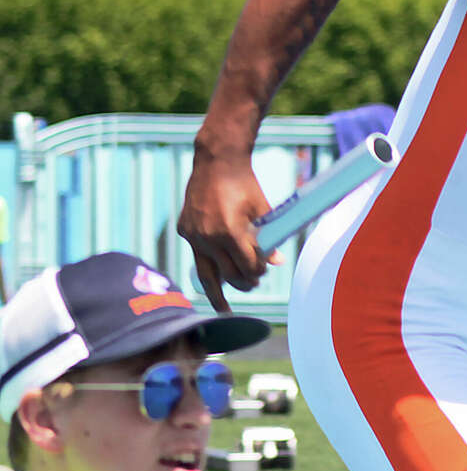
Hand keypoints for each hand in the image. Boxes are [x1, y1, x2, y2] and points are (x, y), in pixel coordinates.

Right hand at [177, 153, 281, 311]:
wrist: (217, 162)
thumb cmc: (244, 184)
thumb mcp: (262, 209)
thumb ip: (268, 238)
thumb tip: (277, 261)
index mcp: (230, 232)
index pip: (246, 266)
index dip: (256, 272)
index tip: (263, 273)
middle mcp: (208, 237)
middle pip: (226, 274)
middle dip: (242, 282)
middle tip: (252, 285)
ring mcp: (193, 235)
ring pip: (205, 272)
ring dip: (216, 292)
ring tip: (223, 308)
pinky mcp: (185, 229)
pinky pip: (197, 254)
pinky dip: (208, 264)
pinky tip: (214, 275)